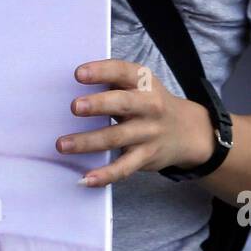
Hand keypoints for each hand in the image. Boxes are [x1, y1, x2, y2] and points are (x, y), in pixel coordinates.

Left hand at [57, 59, 213, 186]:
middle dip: (98, 105)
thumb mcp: (140, 85)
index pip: (122, 72)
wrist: (187, 131)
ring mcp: (148, 133)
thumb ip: (113, 83)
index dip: (101, 72)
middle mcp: (149, 106)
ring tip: (63, 144)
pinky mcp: (146, 156)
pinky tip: (86, 179)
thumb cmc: (150, 103)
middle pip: (123, 104)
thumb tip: (69, 86)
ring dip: (88, 141)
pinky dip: (105, 175)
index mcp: (143, 82)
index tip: (79, 74)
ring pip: (116, 137)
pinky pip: (124, 167)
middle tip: (74, 107)